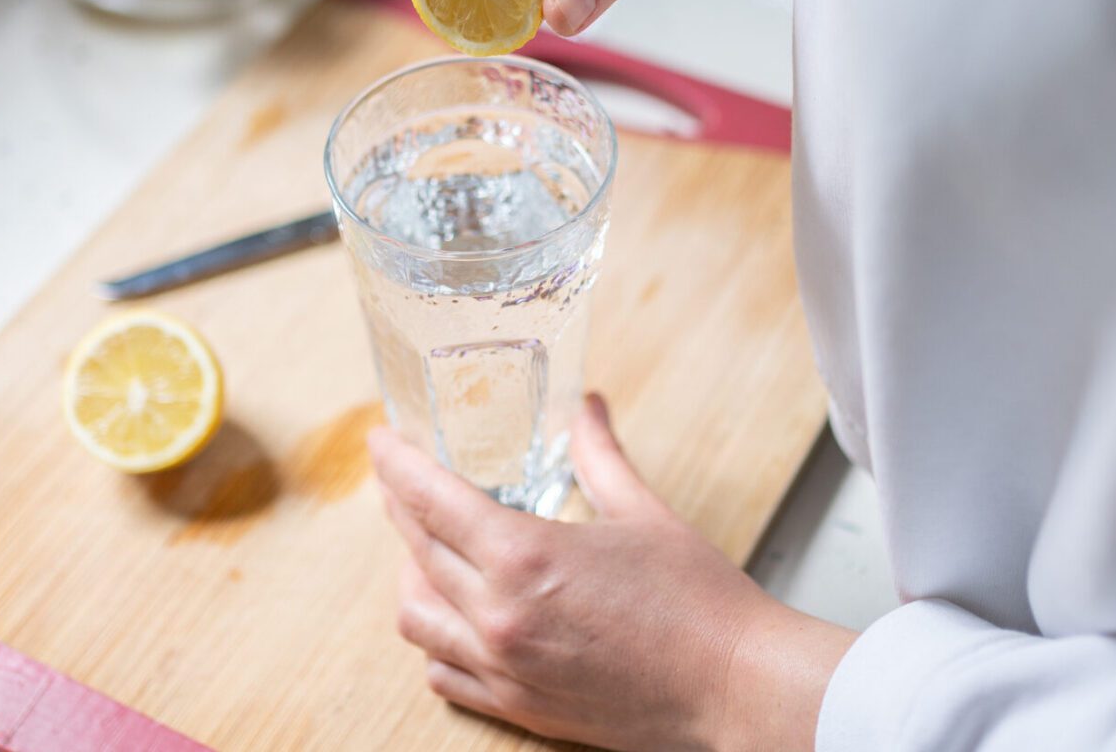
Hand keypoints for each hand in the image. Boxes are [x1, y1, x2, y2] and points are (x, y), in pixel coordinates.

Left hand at [368, 394, 854, 751]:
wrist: (735, 688)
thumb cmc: (700, 605)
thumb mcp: (643, 512)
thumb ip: (599, 455)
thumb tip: (585, 409)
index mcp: (526, 558)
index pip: (431, 499)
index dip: (397, 464)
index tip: (380, 442)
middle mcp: (500, 616)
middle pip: (416, 550)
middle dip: (401, 507)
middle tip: (401, 480)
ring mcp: (504, 667)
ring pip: (415, 617)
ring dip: (412, 575)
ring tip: (429, 550)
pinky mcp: (518, 707)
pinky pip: (442, 674)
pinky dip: (435, 640)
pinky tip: (453, 617)